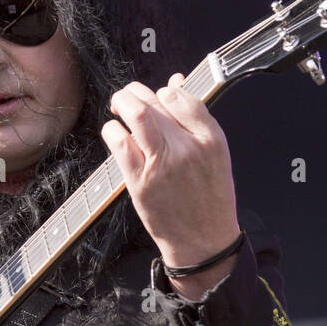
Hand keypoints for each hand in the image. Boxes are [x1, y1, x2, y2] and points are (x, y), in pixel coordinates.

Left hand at [101, 75, 240, 289]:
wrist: (203, 241)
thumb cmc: (208, 198)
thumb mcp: (214, 155)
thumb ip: (195, 119)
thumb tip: (174, 84)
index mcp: (210, 139)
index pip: (181, 97)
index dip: (163, 92)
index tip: (156, 97)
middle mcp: (187, 148)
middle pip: (155, 102)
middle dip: (135, 93)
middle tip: (127, 98)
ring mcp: (163, 164)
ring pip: (137, 114)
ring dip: (121, 102)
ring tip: (118, 106)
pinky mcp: (140, 181)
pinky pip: (120, 143)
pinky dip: (112, 130)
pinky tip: (114, 131)